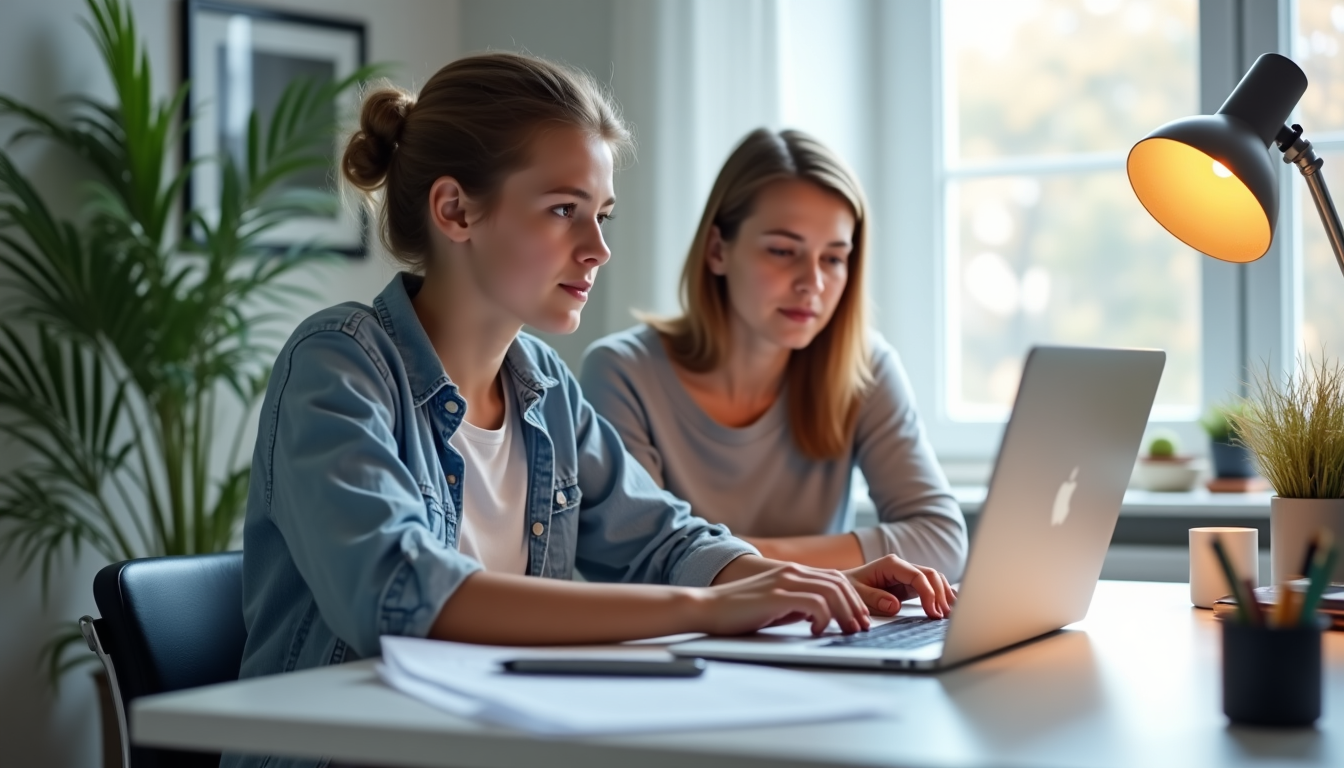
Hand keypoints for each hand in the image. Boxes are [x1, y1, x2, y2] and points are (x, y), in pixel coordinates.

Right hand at [695, 562, 871, 635]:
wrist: (708, 607)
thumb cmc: (739, 610)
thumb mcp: (776, 604)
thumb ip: (798, 604)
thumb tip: (822, 615)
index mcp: (792, 572)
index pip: (836, 578)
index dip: (854, 598)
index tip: (859, 619)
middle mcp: (791, 572)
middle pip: (839, 583)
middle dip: (855, 607)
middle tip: (859, 628)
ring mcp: (784, 582)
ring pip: (832, 592)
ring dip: (845, 613)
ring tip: (845, 631)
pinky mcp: (776, 596)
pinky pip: (815, 603)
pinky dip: (824, 617)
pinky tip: (817, 630)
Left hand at [843, 555, 956, 617]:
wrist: (843, 585)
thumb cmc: (850, 587)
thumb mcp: (857, 593)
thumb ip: (875, 598)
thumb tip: (894, 605)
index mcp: (890, 564)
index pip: (917, 576)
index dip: (928, 593)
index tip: (933, 612)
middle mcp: (902, 567)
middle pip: (930, 575)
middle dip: (940, 595)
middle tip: (945, 616)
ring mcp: (907, 574)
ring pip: (934, 579)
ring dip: (944, 595)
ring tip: (950, 613)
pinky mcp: (910, 584)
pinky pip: (930, 586)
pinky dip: (941, 594)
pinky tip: (951, 604)